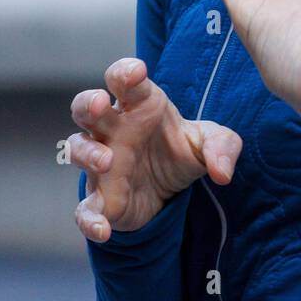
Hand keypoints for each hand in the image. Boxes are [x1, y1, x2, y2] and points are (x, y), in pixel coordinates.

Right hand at [69, 56, 241, 238]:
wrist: (169, 189)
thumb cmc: (181, 150)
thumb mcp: (209, 144)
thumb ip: (222, 148)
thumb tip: (223, 172)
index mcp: (140, 105)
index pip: (125, 80)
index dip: (125, 72)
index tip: (136, 73)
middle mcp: (115, 129)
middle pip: (87, 107)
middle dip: (89, 103)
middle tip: (100, 104)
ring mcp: (102, 162)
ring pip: (78, 148)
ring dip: (86, 152)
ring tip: (107, 161)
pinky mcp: (101, 197)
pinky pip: (85, 208)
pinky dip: (88, 219)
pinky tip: (101, 229)